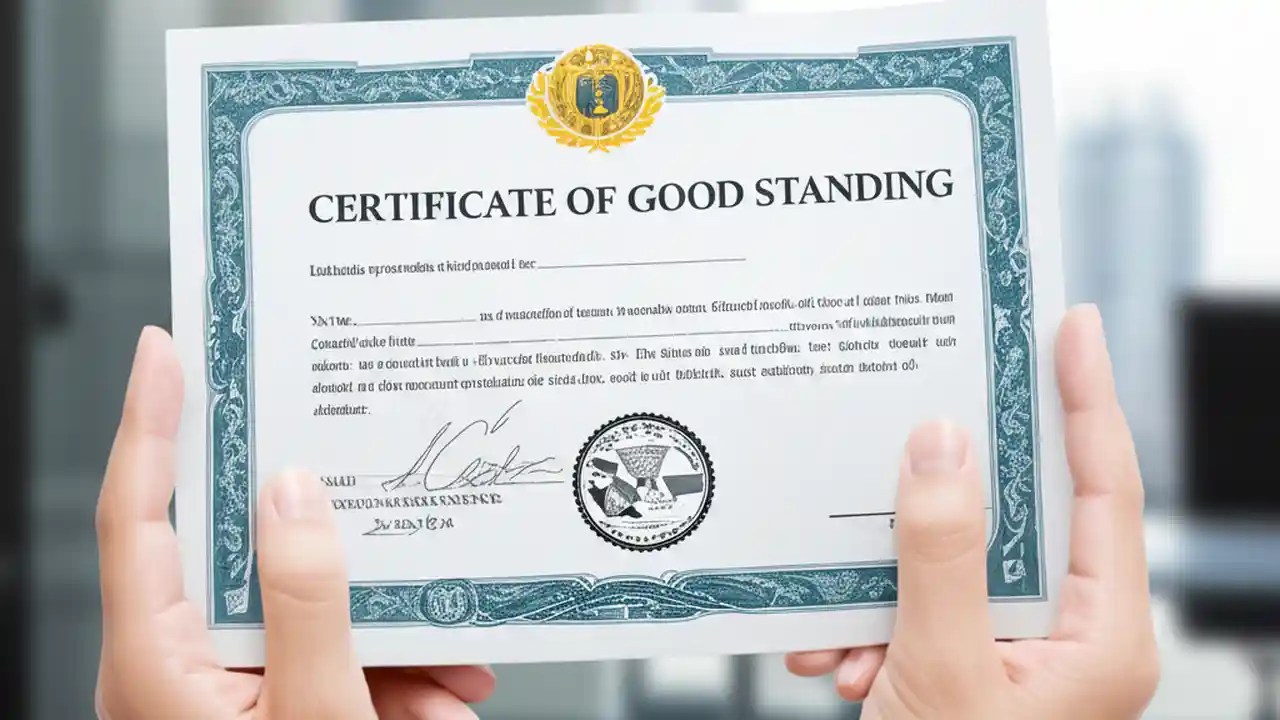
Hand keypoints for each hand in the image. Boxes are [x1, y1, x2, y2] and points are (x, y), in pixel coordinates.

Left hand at [95, 328, 495, 718]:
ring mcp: (227, 686)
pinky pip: (334, 660)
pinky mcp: (270, 703)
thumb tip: (295, 493)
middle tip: (368, 489)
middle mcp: (179, 665)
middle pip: (247, 557)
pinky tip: (441, 699)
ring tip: (445, 682)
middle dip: (338, 550)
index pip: (138, 517)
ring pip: (309, 615)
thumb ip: (305, 599)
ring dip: (387, 642)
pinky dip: (394, 677)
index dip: (150, 424)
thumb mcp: (318, 711)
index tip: (167, 349)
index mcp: (158, 662)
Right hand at [785, 305, 1159, 718]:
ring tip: (844, 636)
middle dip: (932, 509)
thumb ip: (943, 552)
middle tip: (905, 441)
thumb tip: (945, 443)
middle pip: (1011, 519)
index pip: (1105, 485)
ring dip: (881, 588)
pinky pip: (917, 609)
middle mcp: (1069, 635)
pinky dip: (868, 627)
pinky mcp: (969, 665)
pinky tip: (834, 662)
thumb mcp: (940, 671)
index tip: (1072, 324)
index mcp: (1102, 634)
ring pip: (948, 566)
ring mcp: (1017, 653)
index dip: (1088, 395)